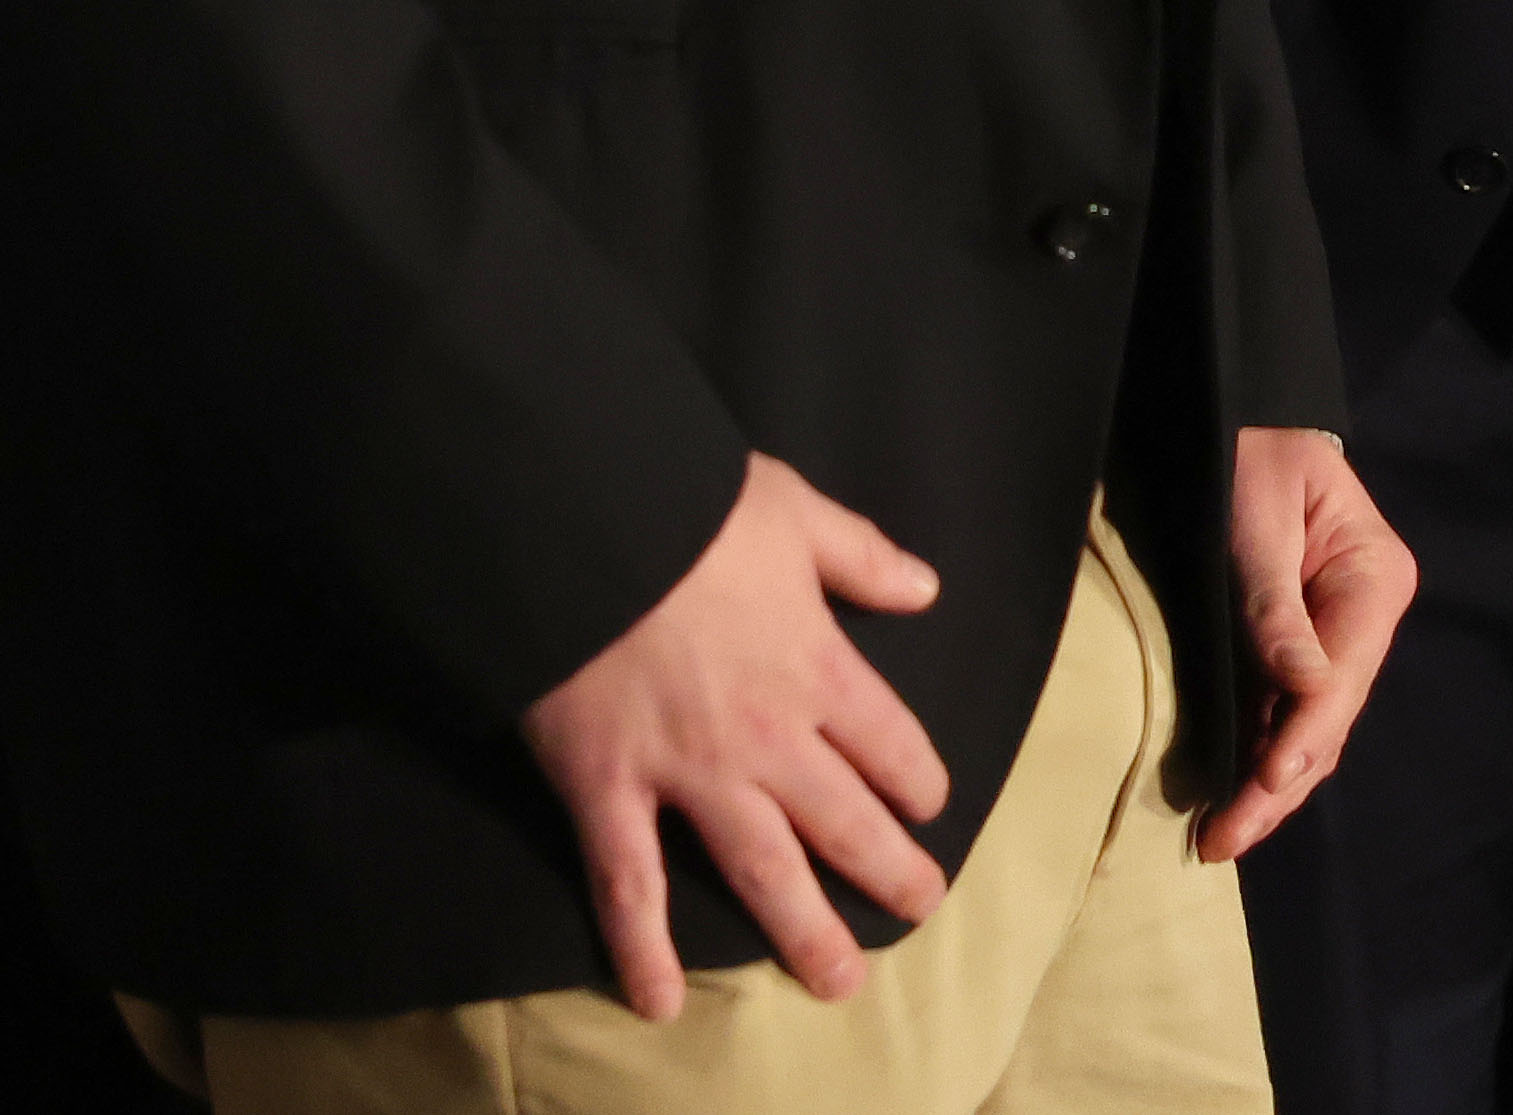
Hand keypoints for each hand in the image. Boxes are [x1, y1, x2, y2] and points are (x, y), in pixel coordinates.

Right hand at [521, 453, 951, 1019]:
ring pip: (762, 870)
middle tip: (920, 907)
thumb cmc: (689, 512)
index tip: (930, 806)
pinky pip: (630, 885)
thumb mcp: (795, 512)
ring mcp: (689, 774)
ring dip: (804, 931)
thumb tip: (925, 589)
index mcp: (818, 668)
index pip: (890, 743)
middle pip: (845, 821)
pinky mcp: (609, 792)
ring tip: (839, 982)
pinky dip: (643, 949)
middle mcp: (768, 737)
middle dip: (889, 869)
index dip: (917, 778)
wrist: (581, 529)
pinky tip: (662, 1002)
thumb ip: (862, 555)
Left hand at [1199, 425, 1415, 862]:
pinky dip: (1263, 759)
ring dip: (1270, 787)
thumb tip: (1304, 688)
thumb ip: (1275, 602)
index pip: (1342, 677)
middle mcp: (1366, 618)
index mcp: (1374, 580)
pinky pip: (1288, 717)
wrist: (1235, 427)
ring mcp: (1338, 639)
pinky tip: (1233, 800)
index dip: (1304, 737)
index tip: (1264, 783)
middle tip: (1222, 839)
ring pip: (1312, 731)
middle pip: (1330, 718)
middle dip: (1280, 784)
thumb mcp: (1259, 517)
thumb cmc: (1249, 458)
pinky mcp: (1300, 651)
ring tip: (1221, 837)